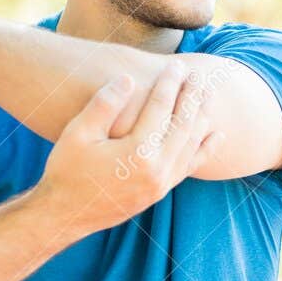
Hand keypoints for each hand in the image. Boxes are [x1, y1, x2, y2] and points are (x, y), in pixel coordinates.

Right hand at [32, 60, 222, 235]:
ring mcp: (161, 183)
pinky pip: (189, 167)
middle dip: (192, 96)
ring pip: (191, 144)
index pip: (161, 108)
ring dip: (201, 117)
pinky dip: (205, 149)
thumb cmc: (66, 171)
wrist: (65, 215)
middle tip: (198, 75)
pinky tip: (217, 135)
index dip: (170, 84)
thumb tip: (128, 78)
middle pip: (183, 124)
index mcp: (136, 152)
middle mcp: (156, 169)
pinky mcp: (160, 191)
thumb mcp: (77, 134)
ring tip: (209, 95)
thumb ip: (104, 105)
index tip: (177, 65)